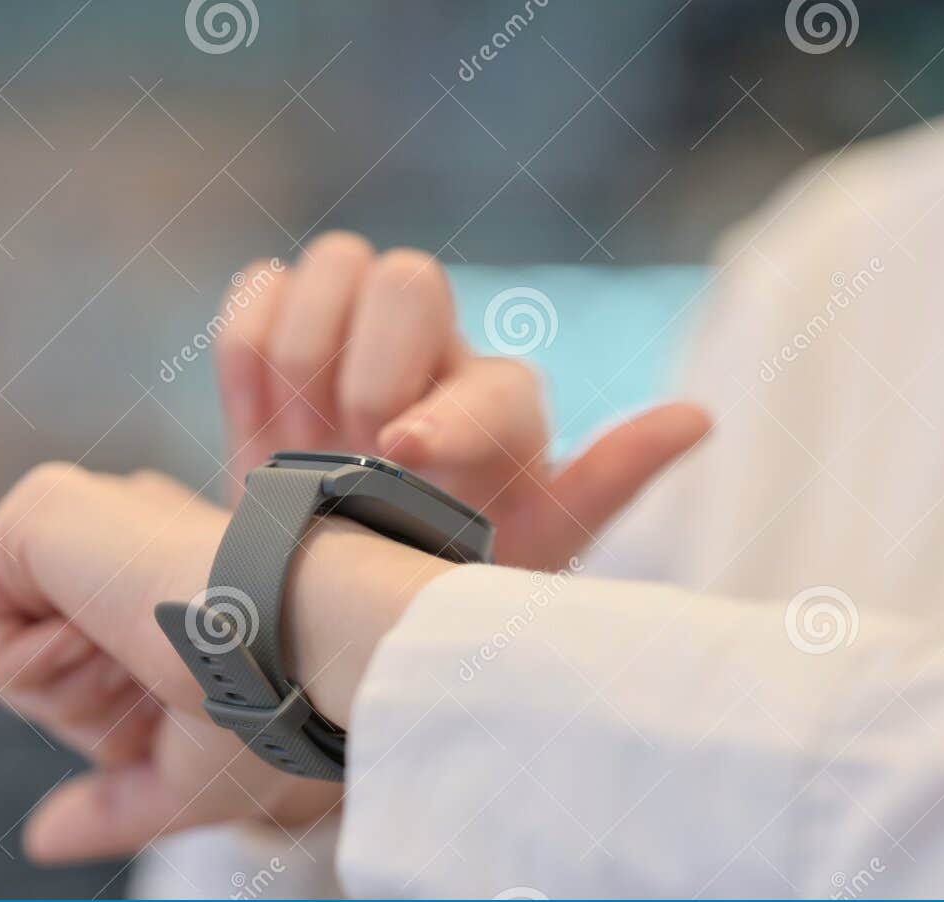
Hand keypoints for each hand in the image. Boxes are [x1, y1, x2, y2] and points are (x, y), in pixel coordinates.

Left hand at [0, 464, 443, 862]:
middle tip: (158, 676)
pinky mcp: (35, 508)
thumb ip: (114, 804)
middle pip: (32, 667)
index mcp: (158, 577)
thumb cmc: (277, 703)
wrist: (299, 634)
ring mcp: (78, 519)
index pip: (79, 675)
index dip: (113, 722)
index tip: (181, 699)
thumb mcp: (187, 773)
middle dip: (82, 709)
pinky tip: (99, 635)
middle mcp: (116, 538)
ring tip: (134, 650)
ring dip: (63, 688)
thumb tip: (39, 840)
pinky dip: (26, 664)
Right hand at [215, 232, 710, 569]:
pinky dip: (245, 347)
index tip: (399, 459)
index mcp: (497, 408)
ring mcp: (349, 338)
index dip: (445, 413)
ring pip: (336, 261)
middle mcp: (430, 355)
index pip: (489, 374)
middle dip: (369, 369)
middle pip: (408, 277)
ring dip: (304, 353)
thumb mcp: (519, 562)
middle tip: (349, 452)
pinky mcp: (275, 339)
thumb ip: (602, 487)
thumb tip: (698, 417)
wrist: (319, 597)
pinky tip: (254, 416)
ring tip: (294, 440)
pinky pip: (258, 290)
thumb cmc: (430, 583)